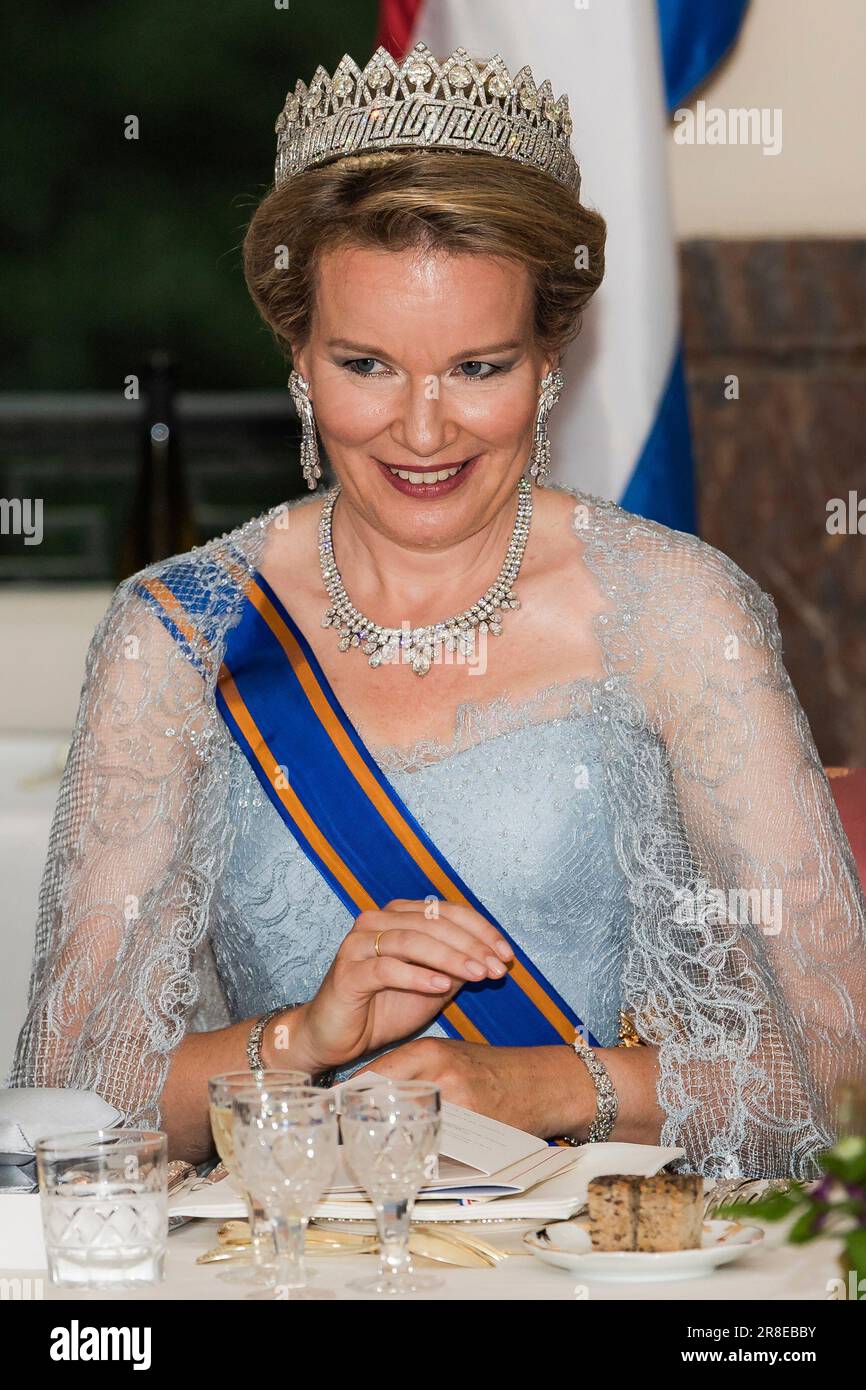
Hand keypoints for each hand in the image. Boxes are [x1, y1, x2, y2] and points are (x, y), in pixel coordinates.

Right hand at [287, 899, 513, 1074]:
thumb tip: (493, 957)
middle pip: (433, 922)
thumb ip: (456, 967)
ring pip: (411, 940)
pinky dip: (417, 975)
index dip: (481, 930)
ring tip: (478, 974)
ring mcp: (359, 944)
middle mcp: (377, 922)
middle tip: (497, 968)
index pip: (446, 911)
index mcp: (398, 917)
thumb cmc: (383, 1009)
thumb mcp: (431, 986)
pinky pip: (387, 968)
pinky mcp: (347, 971)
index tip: (507, 954)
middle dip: (471, 945)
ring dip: (450, 957)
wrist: (336, 1038)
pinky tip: (441, 985)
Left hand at [352, 1036, 593, 1139]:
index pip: (375, 1075)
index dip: (350, 1096)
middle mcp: (440, 1076)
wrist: (542, 1083)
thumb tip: (368, 1087)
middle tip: (343, 1135)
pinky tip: (411, 1158)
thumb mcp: (450, 1053)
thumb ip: (413, 1066)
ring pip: (407, 1129)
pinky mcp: (472, 1134)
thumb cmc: (491, 1068)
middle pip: (385, 1105)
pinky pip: (435, 1148)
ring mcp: (456, 1107)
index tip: (333, 1109)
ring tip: (369, 1149)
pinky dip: (420, 1154)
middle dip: (364, 1122)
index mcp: (430, 1051)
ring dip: (389, 1141)